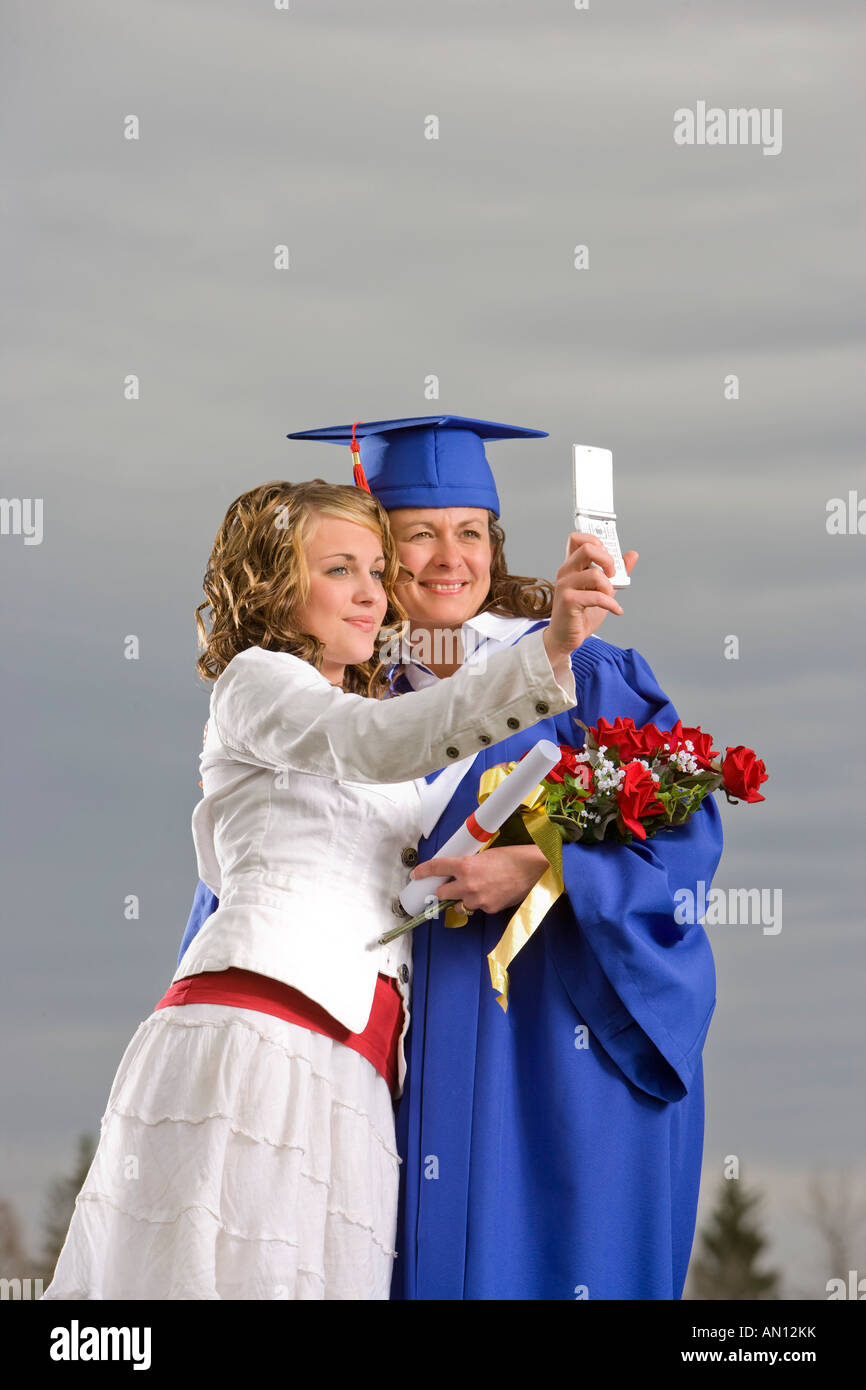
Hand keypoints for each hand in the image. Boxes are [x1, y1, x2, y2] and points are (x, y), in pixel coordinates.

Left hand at [410, 845, 548, 914]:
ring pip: (459, 904)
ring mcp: (478, 900)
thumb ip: (468, 865)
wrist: (534, 869)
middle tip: (451, 885)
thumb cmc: (513, 858)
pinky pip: (478, 908)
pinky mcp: (489, 909)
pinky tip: (493, 892)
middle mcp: (468, 884)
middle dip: (444, 889)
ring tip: (479, 888)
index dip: (424, 871)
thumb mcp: (485, 855)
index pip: (437, 868)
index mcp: (466, 866)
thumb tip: (459, 870)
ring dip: (463, 898)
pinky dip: (481, 902)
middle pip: (442, 893)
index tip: (417, 874)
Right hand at [543, 533, 637, 666]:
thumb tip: (632, 555)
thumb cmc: (580, 613)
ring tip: (609, 598)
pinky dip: (611, 604)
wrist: (566, 637)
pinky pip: (596, 596)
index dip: (595, 540)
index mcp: (572, 566)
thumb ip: (616, 573)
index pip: (577, 538)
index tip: (607, 554)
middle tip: (612, 575)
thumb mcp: (603, 589)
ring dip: (609, 588)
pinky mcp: (568, 601)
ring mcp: (565, 586)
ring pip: (595, 574)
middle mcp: (566, 572)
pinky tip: (615, 610)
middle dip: (607, 560)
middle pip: (588, 548)